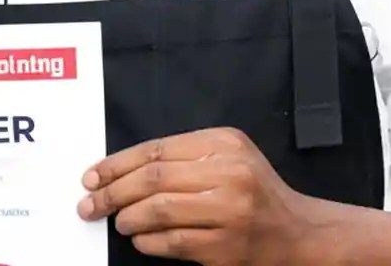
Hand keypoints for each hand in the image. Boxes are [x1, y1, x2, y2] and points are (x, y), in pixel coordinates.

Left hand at [76, 128, 314, 264]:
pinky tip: (141, 240)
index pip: (156, 149)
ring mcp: (230, 212)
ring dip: (128, 218)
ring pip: (159, 210)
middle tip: (90, 203)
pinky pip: (173, 242)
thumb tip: (119, 171)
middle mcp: (230, 173)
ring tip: (119, 221)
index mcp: (224, 143)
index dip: (117, 164)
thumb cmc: (253, 192)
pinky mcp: (227, 247)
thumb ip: (182, 156)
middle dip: (113, 192)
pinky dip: (148, 242)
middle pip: (153, 179)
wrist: (300, 233)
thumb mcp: (228, 157)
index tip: (92, 176)